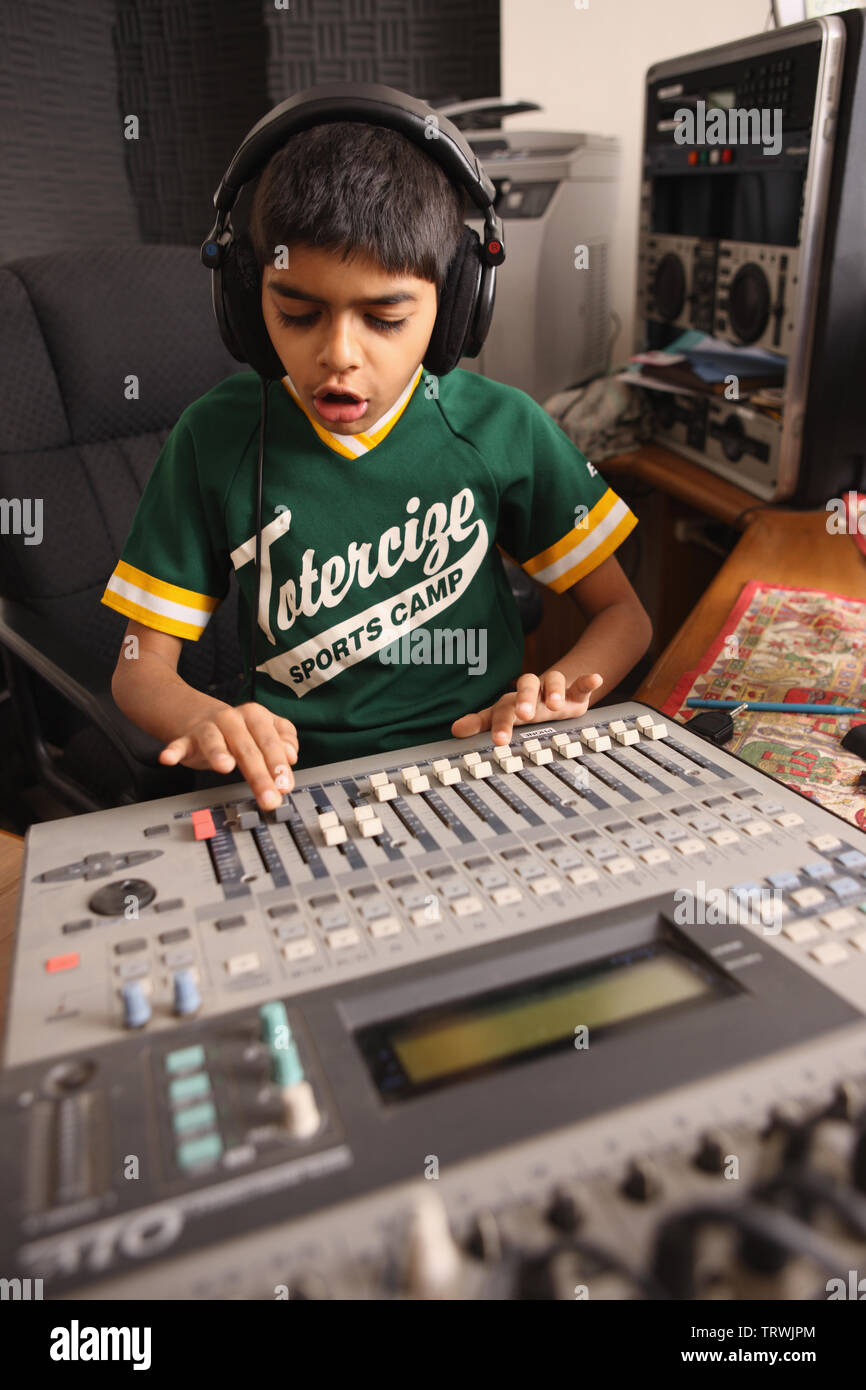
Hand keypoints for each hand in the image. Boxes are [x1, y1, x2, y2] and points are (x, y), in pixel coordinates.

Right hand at [159, 701, 298, 810]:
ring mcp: (208, 728)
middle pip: (247, 748)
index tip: (285, 786)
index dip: (279, 764)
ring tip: (225, 767)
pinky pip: (179, 744)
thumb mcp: (265, 730)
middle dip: (259, 774)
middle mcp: (232, 719)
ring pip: (214, 741)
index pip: (270, 742)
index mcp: (255, 716)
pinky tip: (168, 758)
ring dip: (219, 753)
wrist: (200, 715)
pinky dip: (173, 751)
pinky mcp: (186, 739)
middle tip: (269, 797)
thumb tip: (291, 755)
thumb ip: (283, 740)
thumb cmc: (239, 729)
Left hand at [451, 670, 603, 745]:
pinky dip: (588, 681)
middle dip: (526, 699)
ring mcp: (555, 691)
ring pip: (554, 681)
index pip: (504, 708)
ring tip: (556, 704)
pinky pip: (581, 683)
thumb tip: (455, 730)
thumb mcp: (504, 715)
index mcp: (514, 700)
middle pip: (527, 686)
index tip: (499, 741)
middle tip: (525, 715)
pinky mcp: (576, 692)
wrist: (552, 692)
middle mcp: (534, 693)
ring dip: (555, 690)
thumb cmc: (525, 708)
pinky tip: (595, 679)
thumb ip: (481, 723)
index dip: (500, 724)